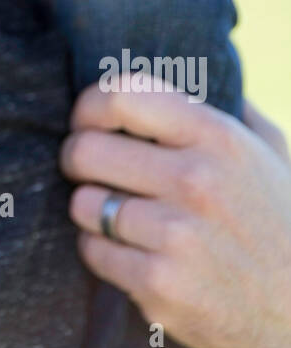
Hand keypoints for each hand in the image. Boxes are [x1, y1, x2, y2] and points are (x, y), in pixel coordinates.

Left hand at [61, 79, 290, 347]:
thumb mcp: (269, 152)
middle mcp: (196, 181)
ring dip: (90, 208)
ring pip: (84, 203)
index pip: (121, 96)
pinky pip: (93, 250)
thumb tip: (191, 62)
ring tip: (115, 214)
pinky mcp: (159, 284)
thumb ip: (228, 107)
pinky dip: (102, 251)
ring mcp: (176, 235)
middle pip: (86, 150)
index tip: (87, 121)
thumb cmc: (277, 221)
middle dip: (77, 158)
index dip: (89, 107)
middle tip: (87, 169)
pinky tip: (129, 252)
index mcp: (217, 138)